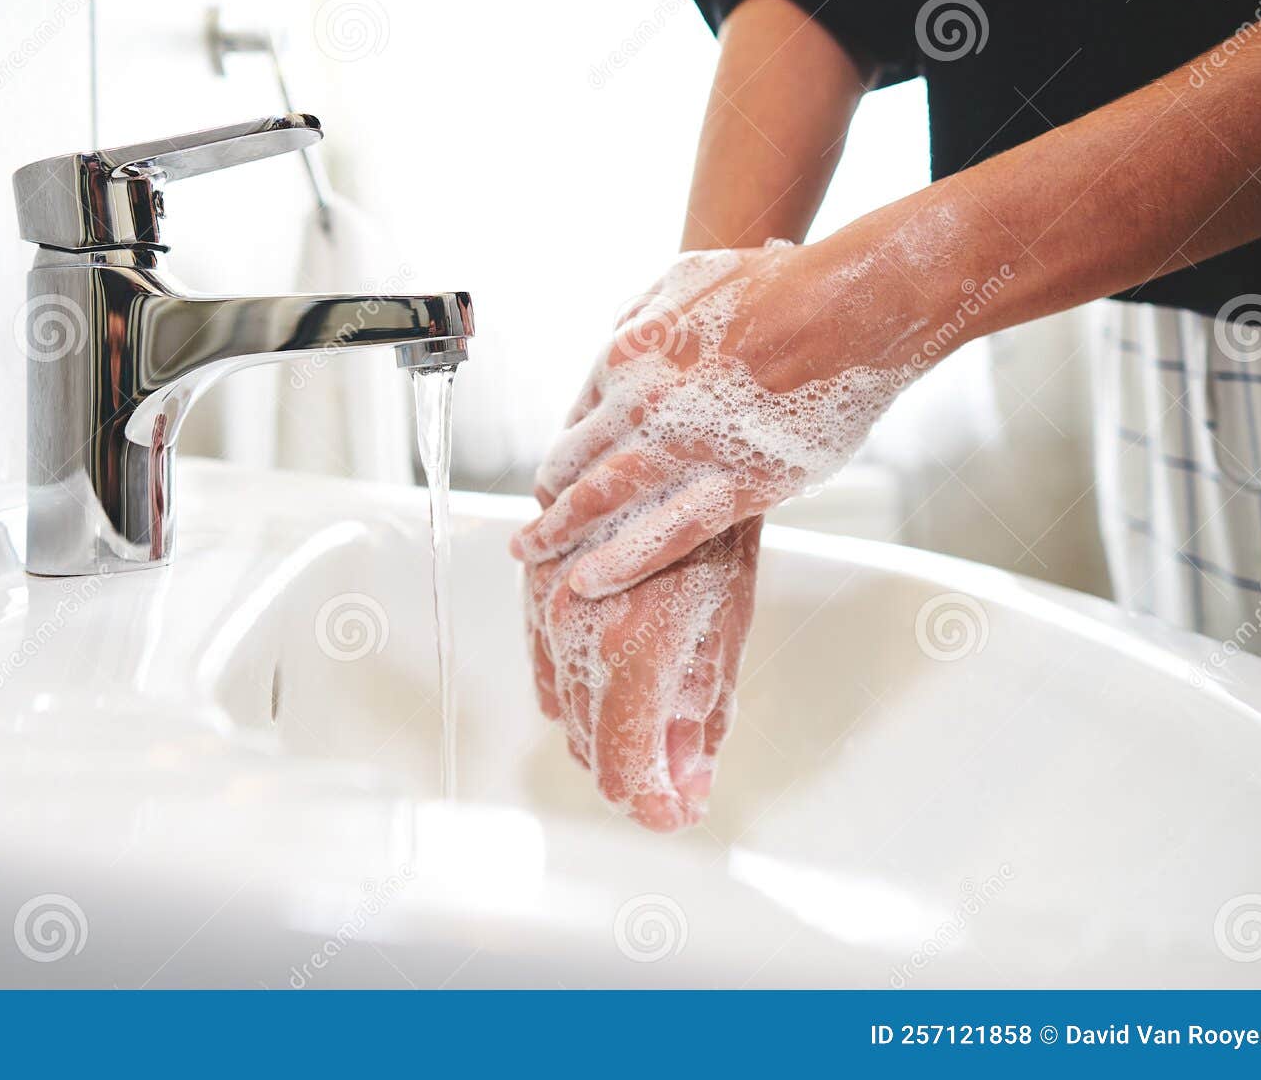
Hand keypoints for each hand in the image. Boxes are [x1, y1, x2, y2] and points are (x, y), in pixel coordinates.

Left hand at [510, 243, 912, 597]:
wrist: (847, 306)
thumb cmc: (775, 285)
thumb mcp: (683, 279)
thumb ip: (642, 317)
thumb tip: (619, 340)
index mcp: (627, 354)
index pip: (578, 417)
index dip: (565, 451)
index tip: (557, 476)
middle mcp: (642, 404)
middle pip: (575, 462)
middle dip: (548, 498)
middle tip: (530, 527)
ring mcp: (686, 448)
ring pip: (602, 501)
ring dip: (559, 532)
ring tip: (530, 556)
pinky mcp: (736, 485)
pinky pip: (665, 535)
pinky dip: (621, 561)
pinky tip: (587, 581)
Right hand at [524, 516, 759, 830]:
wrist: (678, 449)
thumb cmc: (717, 535)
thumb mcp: (725, 635)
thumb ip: (697, 723)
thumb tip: (685, 791)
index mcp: (633, 651)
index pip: (622, 770)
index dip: (653, 806)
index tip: (681, 812)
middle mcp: (577, 632)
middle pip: (590, 744)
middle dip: (635, 770)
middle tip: (678, 777)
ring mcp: (548, 605)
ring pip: (565, 707)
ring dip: (606, 730)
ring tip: (653, 726)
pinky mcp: (535, 583)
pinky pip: (545, 662)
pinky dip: (576, 688)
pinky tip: (610, 686)